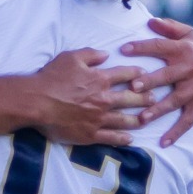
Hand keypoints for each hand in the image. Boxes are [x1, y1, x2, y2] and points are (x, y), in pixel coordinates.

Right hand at [23, 48, 148, 146]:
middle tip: (154, 98)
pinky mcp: (90, 134)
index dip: (137, 74)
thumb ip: (90, 55)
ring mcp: (99, 118)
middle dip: (145, 98)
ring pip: (125, 119)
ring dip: (138, 119)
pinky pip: (111, 137)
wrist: (37, 102)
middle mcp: (104, 99)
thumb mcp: (70, 58)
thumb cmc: (52, 78)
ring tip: (147, 119)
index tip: (145, 75)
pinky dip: (122, 138)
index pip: (125, 75)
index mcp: (100, 79)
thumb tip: (106, 54)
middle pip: (131, 98)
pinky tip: (130, 139)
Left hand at [125, 18, 192, 146]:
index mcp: (184, 50)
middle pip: (168, 75)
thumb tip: (150, 21)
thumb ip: (171, 28)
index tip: (124, 50)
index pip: (161, 46)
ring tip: (142, 118)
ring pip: (176, 100)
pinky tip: (163, 142)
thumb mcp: (192, 37)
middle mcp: (191, 68)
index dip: (142, 47)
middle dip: (150, 82)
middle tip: (133, 88)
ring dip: (159, 110)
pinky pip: (188, 120)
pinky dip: (176, 132)